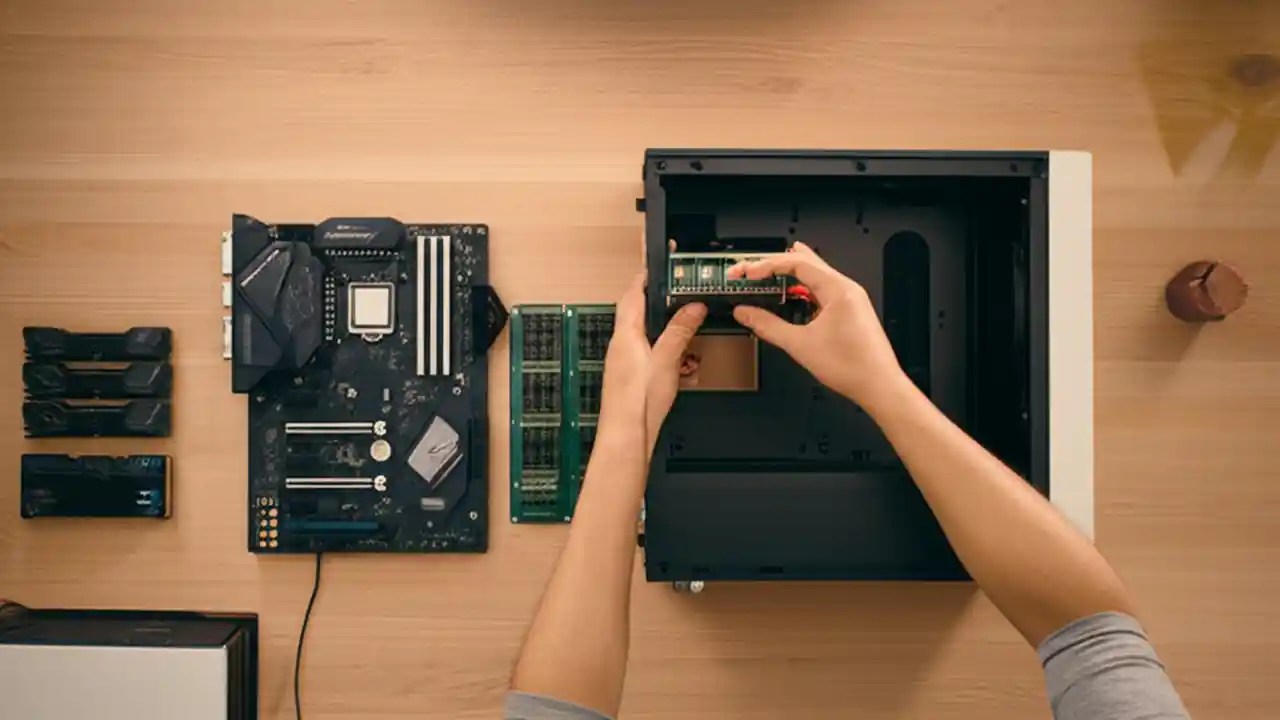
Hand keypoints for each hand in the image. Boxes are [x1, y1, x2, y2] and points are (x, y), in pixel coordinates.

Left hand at [599, 273, 705, 453]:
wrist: (626, 436)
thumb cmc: (638, 403)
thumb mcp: (666, 360)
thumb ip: (680, 331)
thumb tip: (692, 307)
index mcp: (625, 334)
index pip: (633, 293)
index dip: (645, 277)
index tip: (658, 264)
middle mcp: (620, 345)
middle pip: (638, 312)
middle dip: (660, 303)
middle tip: (678, 294)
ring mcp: (623, 362)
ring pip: (645, 335)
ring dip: (666, 331)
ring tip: (687, 333)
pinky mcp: (630, 377)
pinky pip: (648, 355)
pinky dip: (665, 353)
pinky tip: (681, 364)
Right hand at [728, 242, 905, 410]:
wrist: (879, 385)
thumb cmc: (853, 366)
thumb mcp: (800, 345)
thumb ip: (768, 326)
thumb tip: (746, 314)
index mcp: (838, 289)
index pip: (797, 263)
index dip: (768, 265)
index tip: (749, 272)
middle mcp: (847, 290)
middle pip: (807, 263)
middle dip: (776, 264)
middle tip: (753, 268)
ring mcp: (850, 300)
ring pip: (816, 277)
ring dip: (791, 274)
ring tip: (770, 273)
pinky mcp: (850, 312)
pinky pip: (823, 291)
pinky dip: (804, 289)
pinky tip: (794, 295)